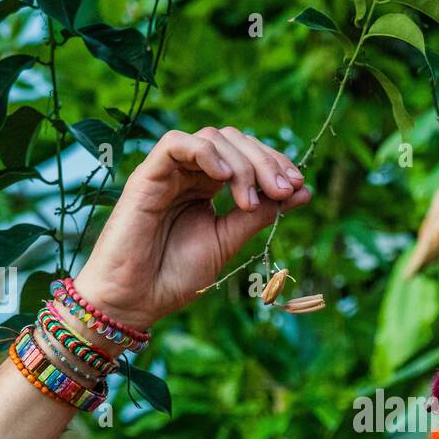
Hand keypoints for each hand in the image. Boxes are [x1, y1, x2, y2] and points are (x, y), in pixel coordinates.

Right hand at [70, 126, 311, 330]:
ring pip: (211, 138)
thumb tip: (303, 191)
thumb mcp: (228, 241)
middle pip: (233, 140)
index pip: (246, 155)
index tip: (299, 187)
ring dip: (242, 162)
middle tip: (285, 190)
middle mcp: (190, 174)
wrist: (135, 300)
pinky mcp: (147, 176)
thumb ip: (261, 215)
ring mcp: (169, 173)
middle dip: (265, 161)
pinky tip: (224, 177)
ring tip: (251, 200)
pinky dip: (205, 152)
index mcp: (208, 187)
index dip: (275, 163)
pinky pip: (175, 143)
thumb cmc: (175, 276)